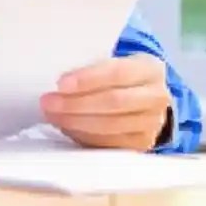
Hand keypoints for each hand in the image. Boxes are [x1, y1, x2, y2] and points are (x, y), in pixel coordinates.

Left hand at [40, 54, 171, 150]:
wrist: (146, 96)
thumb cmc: (121, 76)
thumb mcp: (113, 62)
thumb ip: (91, 68)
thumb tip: (59, 84)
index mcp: (149, 69)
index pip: (117, 73)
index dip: (88, 79)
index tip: (61, 84)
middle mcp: (156, 97)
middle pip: (113, 102)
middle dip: (75, 104)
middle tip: (48, 102)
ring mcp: (152, 123)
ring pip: (110, 126)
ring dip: (75, 122)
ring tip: (53, 115)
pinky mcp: (142, 143)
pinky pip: (109, 143)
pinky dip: (84, 136)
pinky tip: (67, 127)